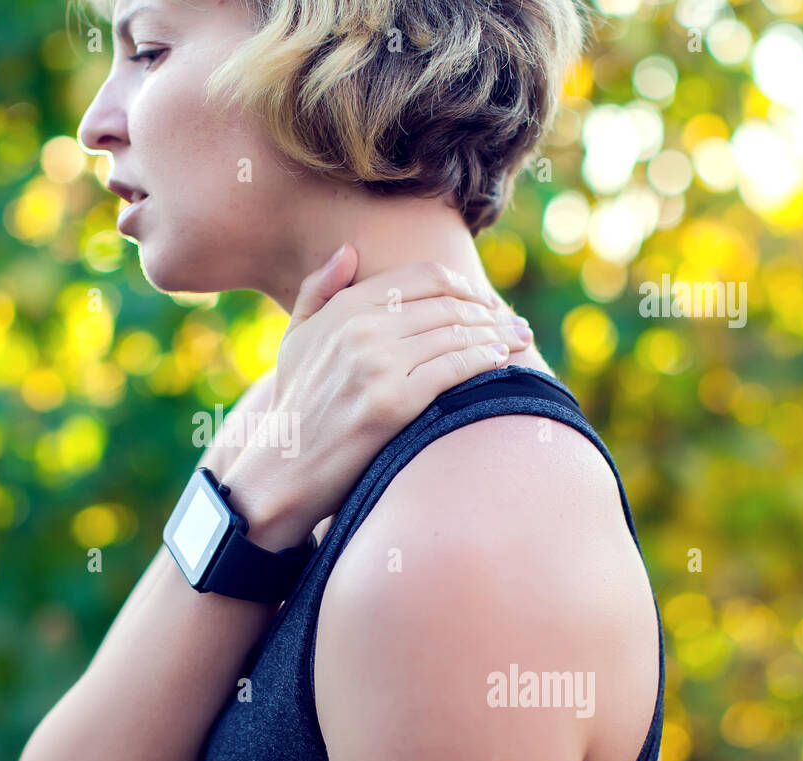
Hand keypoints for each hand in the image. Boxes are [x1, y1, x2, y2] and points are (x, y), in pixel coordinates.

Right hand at [221, 245, 534, 548]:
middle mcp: (363, 329)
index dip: (464, 285)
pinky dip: (485, 360)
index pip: (424, 277)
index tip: (484, 300)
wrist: (284, 468)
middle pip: (448, 305)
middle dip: (489, 312)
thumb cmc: (296, 403)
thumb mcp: (296, 337)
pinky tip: (501, 360)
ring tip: (518, 339)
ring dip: (496, 335)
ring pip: (457, 335)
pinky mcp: (395, 403)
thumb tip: (350, 250)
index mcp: (345, 307)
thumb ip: (319, 289)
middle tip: (513, 322)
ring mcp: (379, 366)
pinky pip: (456, 369)